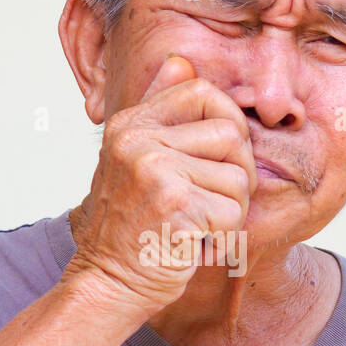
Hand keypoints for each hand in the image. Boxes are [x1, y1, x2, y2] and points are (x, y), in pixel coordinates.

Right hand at [62, 53, 258, 317]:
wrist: (106, 284)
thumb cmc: (129, 228)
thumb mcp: (133, 160)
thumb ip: (157, 110)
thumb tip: (179, 61)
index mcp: (129, 126)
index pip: (201, 91)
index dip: (228, 121)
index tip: (223, 156)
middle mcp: (138, 141)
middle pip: (231, 134)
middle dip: (236, 173)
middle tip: (214, 202)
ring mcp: (155, 171)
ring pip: (238, 177)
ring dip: (230, 211)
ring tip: (199, 226)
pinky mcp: (175, 205)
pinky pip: (233, 212)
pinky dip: (223, 237)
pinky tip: (196, 245)